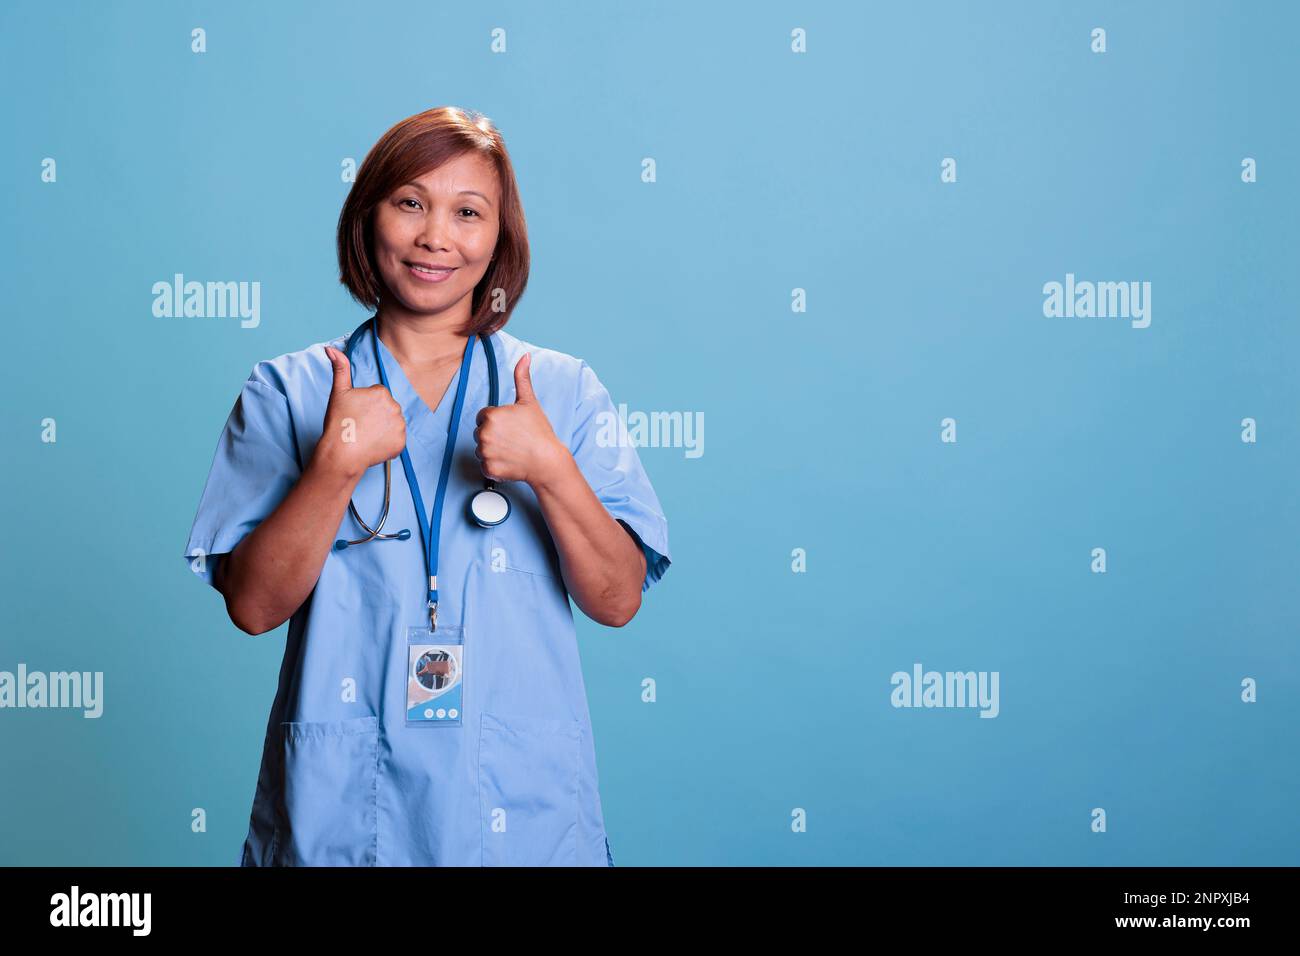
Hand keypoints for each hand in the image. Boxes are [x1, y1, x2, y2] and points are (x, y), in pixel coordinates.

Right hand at [313, 345, 406, 480]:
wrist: (342, 453)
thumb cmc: (339, 422)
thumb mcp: (338, 392)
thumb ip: (339, 368)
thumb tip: (330, 348)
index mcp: (382, 392)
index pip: (377, 396)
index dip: (365, 405)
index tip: (356, 413)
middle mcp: (395, 407)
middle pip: (387, 409)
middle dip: (376, 416)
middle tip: (360, 425)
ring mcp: (400, 426)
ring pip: (392, 424)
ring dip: (383, 428)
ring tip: (366, 435)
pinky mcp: (401, 443)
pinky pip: (396, 440)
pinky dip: (387, 443)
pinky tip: (374, 444)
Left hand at [473, 353, 567, 486]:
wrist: (547, 461)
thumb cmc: (539, 431)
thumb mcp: (529, 402)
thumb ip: (522, 378)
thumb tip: (525, 356)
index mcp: (490, 415)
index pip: (483, 416)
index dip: (498, 421)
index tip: (512, 427)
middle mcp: (483, 433)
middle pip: (480, 432)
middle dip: (493, 436)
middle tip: (513, 439)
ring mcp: (485, 452)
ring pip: (481, 449)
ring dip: (493, 451)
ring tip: (512, 451)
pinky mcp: (488, 469)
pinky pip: (484, 466)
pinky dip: (495, 466)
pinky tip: (509, 462)